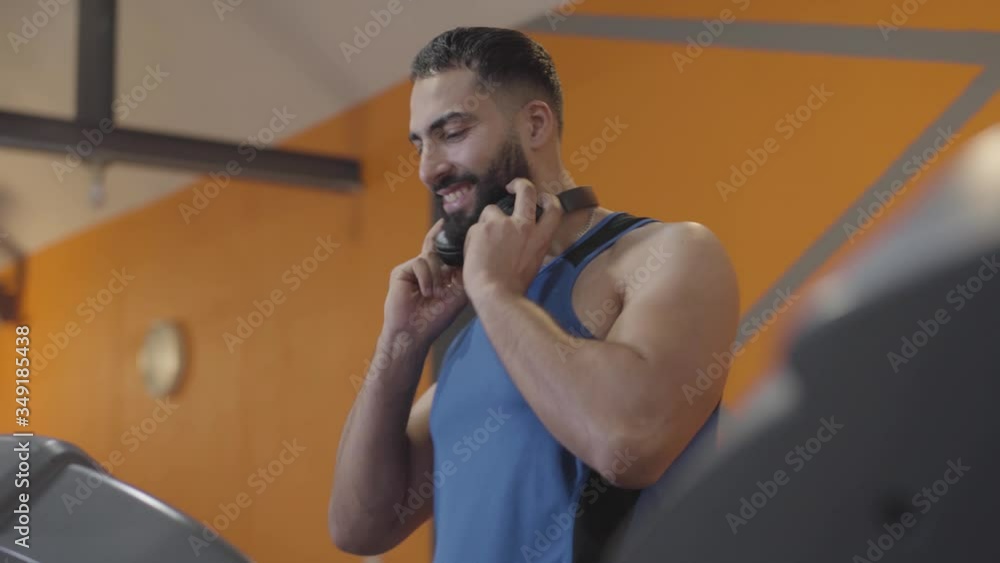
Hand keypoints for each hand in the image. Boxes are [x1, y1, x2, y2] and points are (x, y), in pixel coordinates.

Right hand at [384, 219, 468, 344]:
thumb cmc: (437, 317)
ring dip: (437, 277)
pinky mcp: (401, 270)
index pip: (450, 250)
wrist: (414, 332)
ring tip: (435, 295)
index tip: (463, 223)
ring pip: (431, 255)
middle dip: (446, 247)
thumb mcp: (459, 292)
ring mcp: (415, 268)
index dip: (455, 238)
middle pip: (439, 247)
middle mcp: (429, 268)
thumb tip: (472, 249)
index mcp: (443, 273)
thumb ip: (464, 270)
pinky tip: (425, 292)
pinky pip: (420, 262)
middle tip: (450, 265)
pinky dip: (426, 278)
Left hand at [462, 178, 562, 302]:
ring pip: (491, 210)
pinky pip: (475, 227)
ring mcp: (502, 224)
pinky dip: (473, 238)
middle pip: (526, 191)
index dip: (549, 199)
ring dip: (486, 223)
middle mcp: (524, 226)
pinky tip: (474, 254)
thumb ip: (529, 246)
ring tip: (482, 244)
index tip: (541, 197)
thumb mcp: (531, 264)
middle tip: (512, 186)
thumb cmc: (512, 288)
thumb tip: (521, 240)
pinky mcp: (482, 227)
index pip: (554, 209)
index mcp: (540, 239)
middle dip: (520, 184)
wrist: (495, 294)